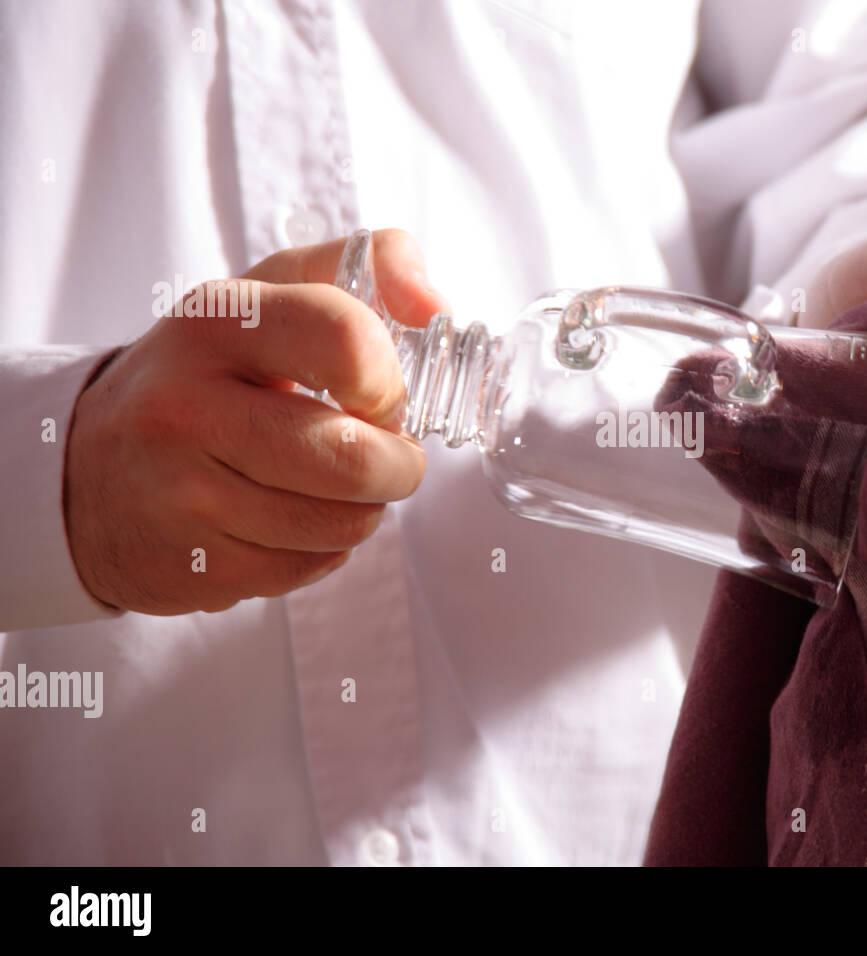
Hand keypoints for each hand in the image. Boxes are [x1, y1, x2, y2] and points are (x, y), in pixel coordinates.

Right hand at [64, 229, 449, 613]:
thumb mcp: (269, 293)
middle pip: (352, 457)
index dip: (389, 380)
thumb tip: (432, 303)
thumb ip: (367, 267)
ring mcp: (182, 494)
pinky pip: (307, 569)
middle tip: (390, 456)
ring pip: (339, 524)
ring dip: (365, 510)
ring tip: (338, 485)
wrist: (86, 468)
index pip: (345, 340)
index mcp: (217, 323)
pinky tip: (293, 519)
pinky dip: (322, 549)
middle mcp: (188, 407)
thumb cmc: (207, 374)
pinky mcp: (191, 564)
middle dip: (398, 466)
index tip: (382, 395)